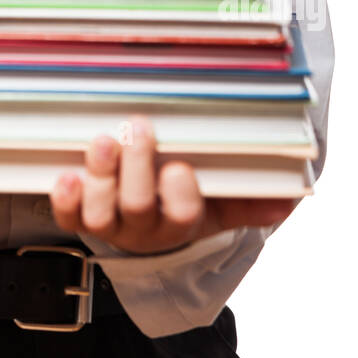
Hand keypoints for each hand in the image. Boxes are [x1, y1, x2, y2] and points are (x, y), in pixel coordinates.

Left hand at [50, 116, 299, 254]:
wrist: (147, 228)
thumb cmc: (183, 203)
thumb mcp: (219, 203)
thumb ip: (251, 197)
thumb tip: (292, 196)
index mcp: (182, 222)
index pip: (185, 213)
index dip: (180, 193)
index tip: (180, 166)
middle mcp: (144, 227)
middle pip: (139, 206)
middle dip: (137, 167)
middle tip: (138, 128)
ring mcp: (111, 224)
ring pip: (101, 213)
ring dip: (100, 176)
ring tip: (102, 143)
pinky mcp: (82, 216)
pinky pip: (69, 216)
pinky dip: (65, 197)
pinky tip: (66, 174)